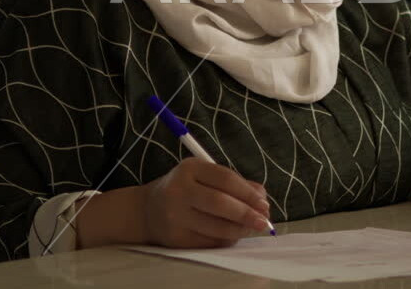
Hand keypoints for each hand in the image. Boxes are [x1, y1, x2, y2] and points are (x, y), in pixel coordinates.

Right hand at [139, 157, 271, 247]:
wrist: (147, 210)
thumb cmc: (185, 189)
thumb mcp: (204, 176)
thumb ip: (234, 183)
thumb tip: (261, 196)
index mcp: (189, 169)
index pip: (225, 179)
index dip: (248, 193)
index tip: (264, 203)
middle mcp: (179, 191)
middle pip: (220, 203)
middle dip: (246, 213)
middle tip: (263, 221)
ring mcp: (175, 216)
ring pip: (216, 227)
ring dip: (239, 230)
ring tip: (251, 228)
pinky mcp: (175, 238)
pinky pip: (209, 242)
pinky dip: (226, 239)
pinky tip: (233, 235)